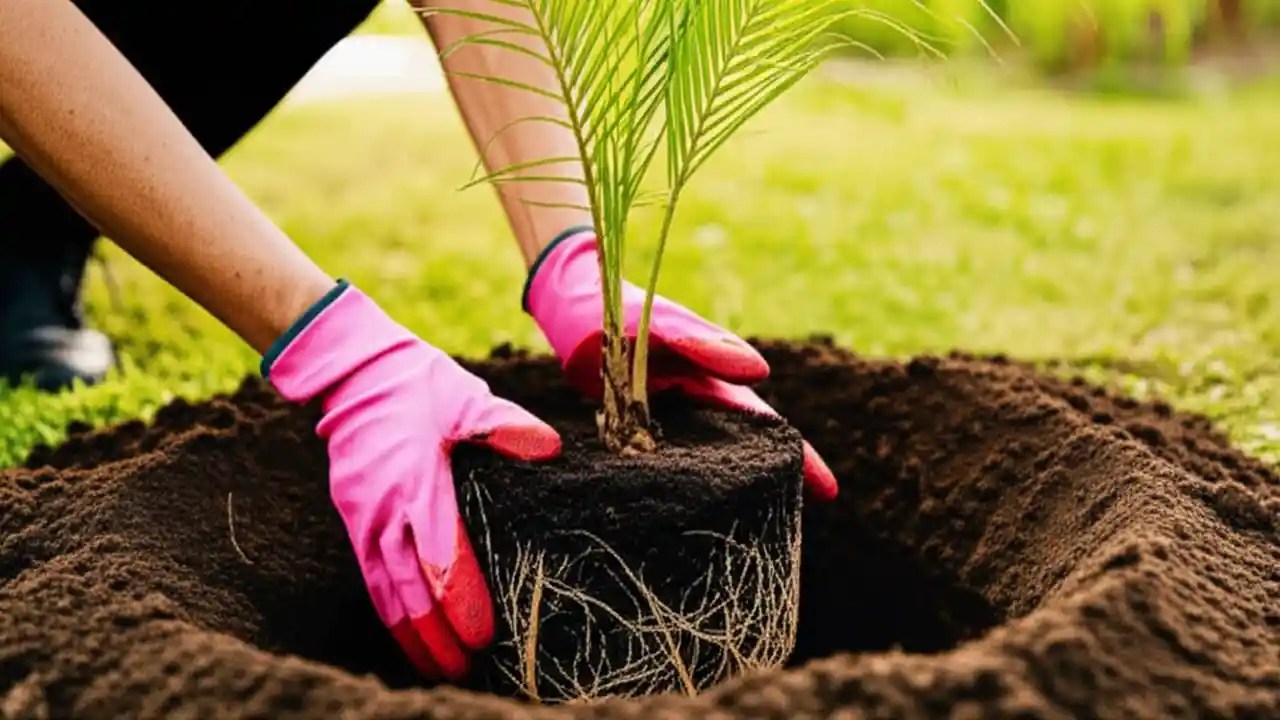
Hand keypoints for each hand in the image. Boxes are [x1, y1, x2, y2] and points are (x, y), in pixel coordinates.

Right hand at [264, 281, 561, 678]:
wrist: (353, 373)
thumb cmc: (417, 386)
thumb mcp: (465, 397)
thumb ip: (505, 427)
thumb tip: (549, 448)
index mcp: (415, 481)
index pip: (439, 555)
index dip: (459, 600)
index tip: (482, 634)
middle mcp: (384, 510)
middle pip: (410, 589)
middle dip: (438, 635)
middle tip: (469, 669)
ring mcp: (364, 519)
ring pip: (387, 592)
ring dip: (413, 635)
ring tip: (443, 669)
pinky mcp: (355, 521)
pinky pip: (372, 578)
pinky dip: (392, 613)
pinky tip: (410, 637)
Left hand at [523, 228, 836, 500]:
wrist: (573, 302)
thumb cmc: (621, 309)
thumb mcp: (662, 325)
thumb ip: (704, 343)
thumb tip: (761, 373)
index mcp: (714, 381)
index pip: (767, 427)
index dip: (798, 458)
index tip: (828, 491)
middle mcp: (698, 405)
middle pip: (745, 452)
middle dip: (774, 487)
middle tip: (795, 527)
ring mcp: (668, 420)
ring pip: (708, 464)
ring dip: (729, 493)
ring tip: (751, 531)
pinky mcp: (634, 431)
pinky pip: (665, 466)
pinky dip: (681, 488)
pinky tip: (681, 518)